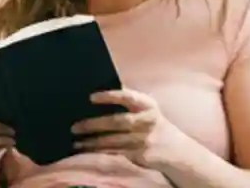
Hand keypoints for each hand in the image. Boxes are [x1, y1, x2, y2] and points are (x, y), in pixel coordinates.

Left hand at [72, 88, 189, 168]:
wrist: (175, 149)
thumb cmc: (154, 125)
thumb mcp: (147, 110)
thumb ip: (130, 103)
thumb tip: (100, 95)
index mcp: (148, 105)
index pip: (127, 97)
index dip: (109, 96)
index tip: (91, 97)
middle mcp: (147, 121)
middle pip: (117, 121)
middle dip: (94, 124)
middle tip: (75, 126)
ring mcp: (143, 139)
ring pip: (113, 140)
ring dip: (92, 142)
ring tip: (76, 141)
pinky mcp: (139, 154)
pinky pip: (115, 152)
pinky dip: (99, 151)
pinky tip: (87, 151)